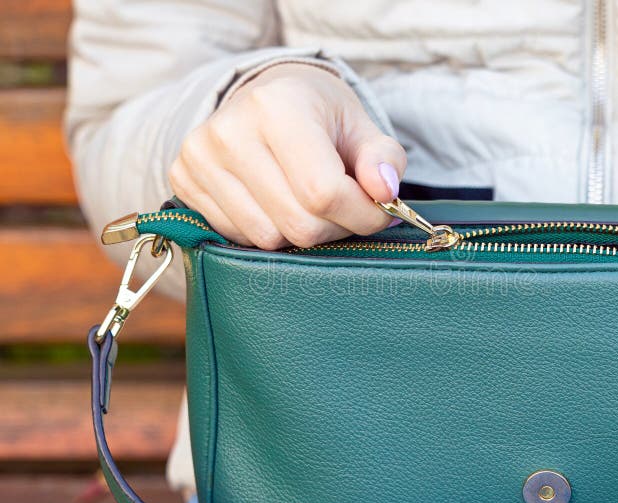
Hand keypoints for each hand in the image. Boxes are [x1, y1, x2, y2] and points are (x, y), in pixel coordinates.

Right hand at [168, 63, 405, 248]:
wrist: (263, 96)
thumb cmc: (319, 116)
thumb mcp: (361, 127)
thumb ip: (383, 158)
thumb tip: (384, 192)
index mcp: (278, 107)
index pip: (324, 192)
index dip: (361, 214)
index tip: (377, 212)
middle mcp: (229, 130)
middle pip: (297, 224)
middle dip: (334, 227)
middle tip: (345, 208)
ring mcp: (198, 158)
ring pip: (267, 239)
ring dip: (301, 234)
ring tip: (310, 204)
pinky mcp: (182, 181)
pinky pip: (238, 238)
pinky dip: (268, 232)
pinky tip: (276, 204)